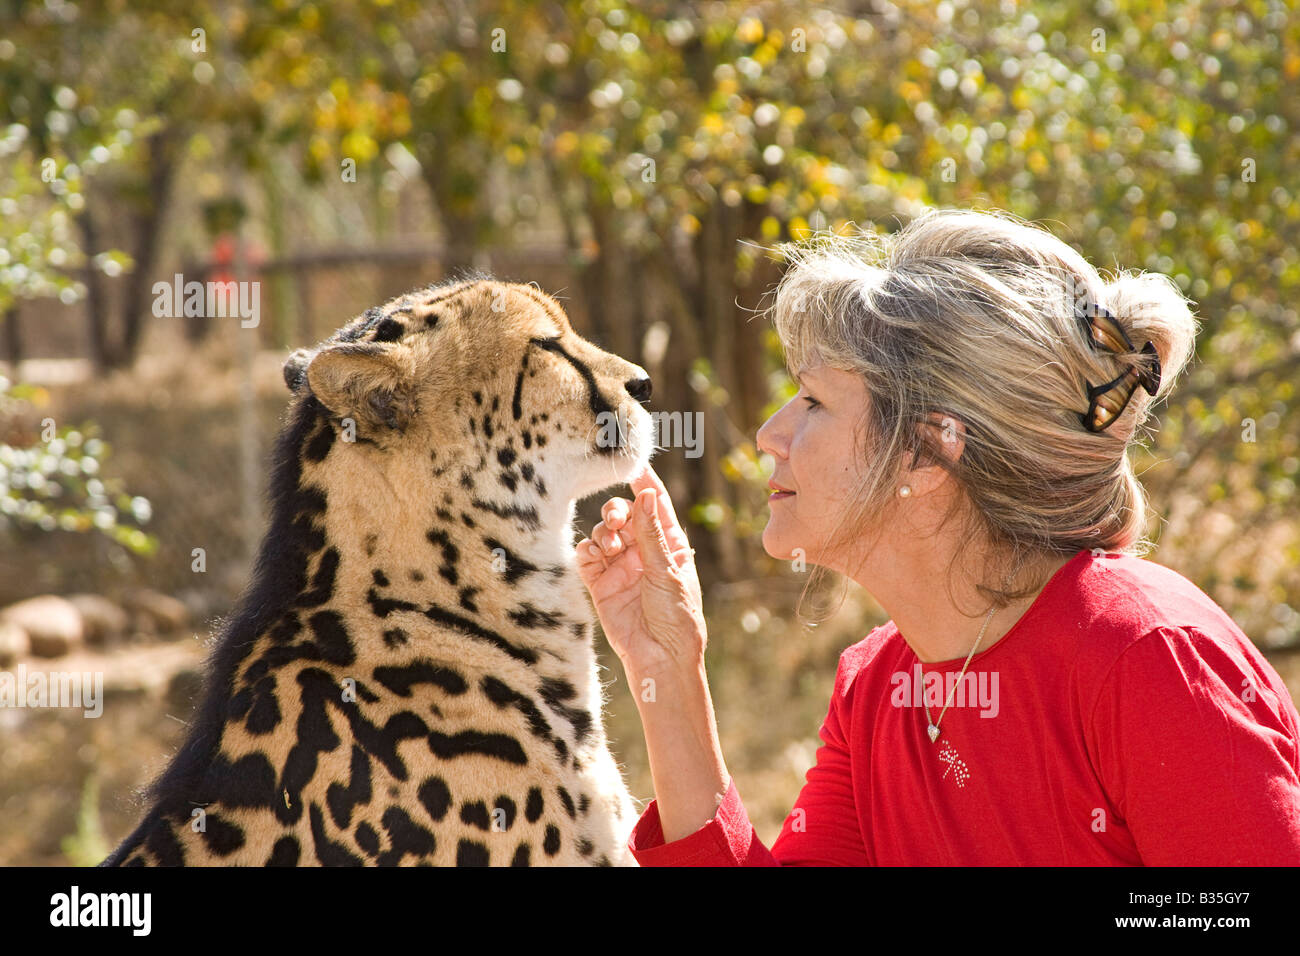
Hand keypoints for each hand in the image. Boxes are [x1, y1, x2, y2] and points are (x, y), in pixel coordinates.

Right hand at [575, 464, 705, 676]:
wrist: (660, 659)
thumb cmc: (676, 618)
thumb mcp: (667, 572)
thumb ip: (651, 534)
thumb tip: (645, 494)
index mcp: (670, 545)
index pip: (656, 506)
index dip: (645, 484)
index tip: (632, 465)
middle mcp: (644, 552)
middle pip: (625, 515)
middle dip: (616, 511)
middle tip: (614, 520)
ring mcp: (621, 567)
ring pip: (603, 533)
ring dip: (602, 532)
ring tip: (608, 547)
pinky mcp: (600, 585)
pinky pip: (587, 558)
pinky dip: (586, 550)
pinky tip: (593, 554)